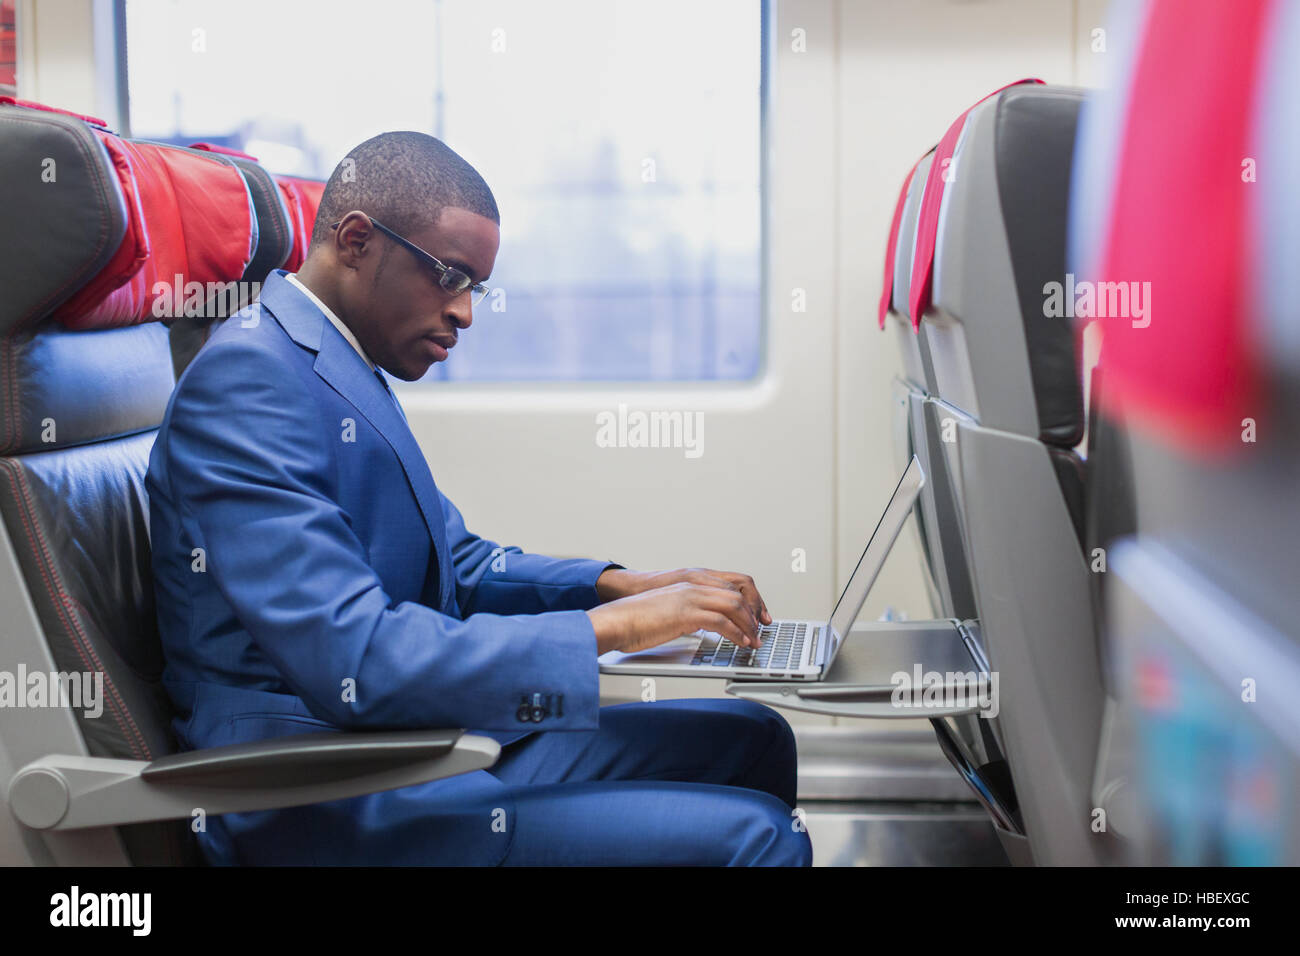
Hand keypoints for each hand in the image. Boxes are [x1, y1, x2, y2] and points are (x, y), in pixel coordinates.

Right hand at [587, 582, 762, 655]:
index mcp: (688, 583)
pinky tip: (741, 643)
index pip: (730, 585)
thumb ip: (685, 613)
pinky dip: (737, 634)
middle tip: (760, 630)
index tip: (755, 616)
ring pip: (734, 606)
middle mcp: (692, 586)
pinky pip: (723, 622)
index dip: (748, 601)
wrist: (616, 620)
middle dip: (753, 613)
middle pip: (737, 593)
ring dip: (748, 625)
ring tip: (754, 641)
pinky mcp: (687, 614)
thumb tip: (699, 626)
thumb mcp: (667, 611)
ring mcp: (690, 598)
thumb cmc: (634, 619)